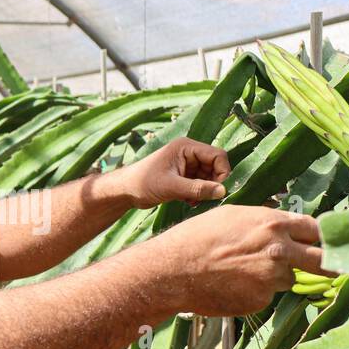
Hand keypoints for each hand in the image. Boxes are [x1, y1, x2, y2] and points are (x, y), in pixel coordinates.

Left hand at [113, 137, 230, 208]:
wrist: (125, 191)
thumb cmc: (143, 183)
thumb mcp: (171, 187)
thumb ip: (197, 189)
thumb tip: (223, 191)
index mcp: (186, 147)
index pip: (217, 155)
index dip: (223, 172)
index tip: (219, 190)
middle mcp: (189, 153)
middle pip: (215, 166)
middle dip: (213, 183)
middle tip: (204, 198)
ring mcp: (186, 165)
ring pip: (209, 177)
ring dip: (205, 190)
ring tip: (192, 200)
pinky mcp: (183, 176)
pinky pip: (200, 184)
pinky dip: (198, 194)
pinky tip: (188, 202)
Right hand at [152, 205, 325, 316]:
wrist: (174, 269)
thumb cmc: (198, 237)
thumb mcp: (233, 215)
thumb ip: (264, 221)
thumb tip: (283, 227)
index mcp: (273, 223)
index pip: (315, 229)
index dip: (319, 236)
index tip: (322, 242)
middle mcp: (279, 250)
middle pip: (322, 260)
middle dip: (329, 263)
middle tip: (333, 267)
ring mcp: (272, 278)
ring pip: (290, 278)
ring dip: (277, 277)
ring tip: (245, 271)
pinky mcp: (261, 299)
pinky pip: (268, 294)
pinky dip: (256, 291)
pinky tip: (233, 284)